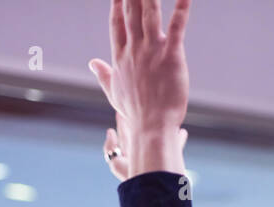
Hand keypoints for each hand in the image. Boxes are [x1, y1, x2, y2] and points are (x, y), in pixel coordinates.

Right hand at [88, 0, 189, 173]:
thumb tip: (92, 62)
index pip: (116, 24)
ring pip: (150, 15)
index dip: (117, 5)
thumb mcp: (114, 92)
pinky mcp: (172, 57)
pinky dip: (181, 10)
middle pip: (132, 13)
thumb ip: (104, 74)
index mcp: (121, 57)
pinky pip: (177, 29)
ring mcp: (152, 52)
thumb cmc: (135, 114)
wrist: (151, 127)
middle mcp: (135, 50)